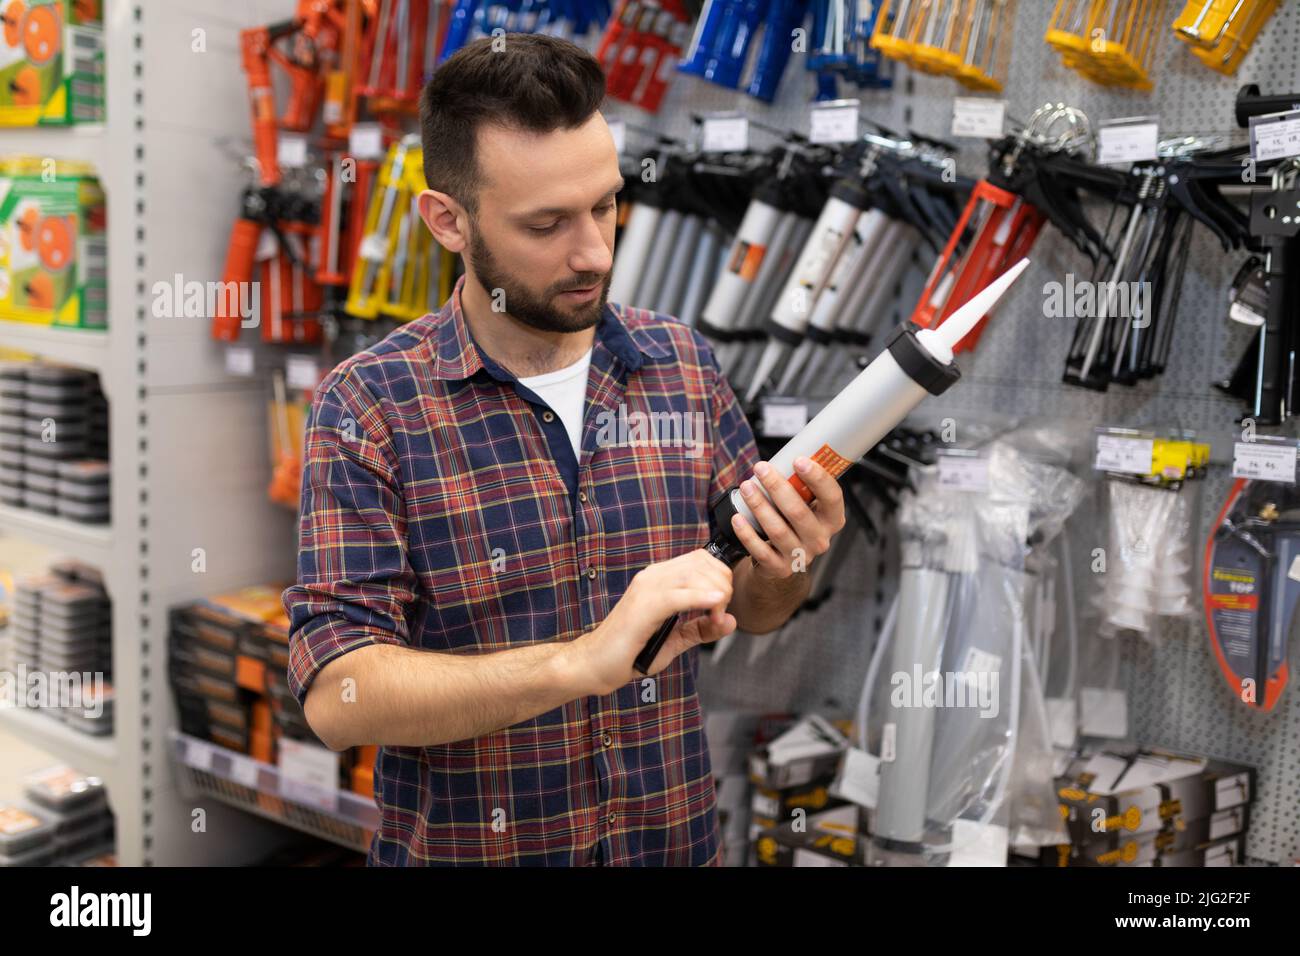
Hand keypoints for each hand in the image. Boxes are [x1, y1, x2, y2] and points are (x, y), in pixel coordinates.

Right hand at [570, 549, 735, 694]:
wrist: (594, 664)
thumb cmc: (630, 652)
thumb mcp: (675, 641)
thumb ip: (701, 629)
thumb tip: (732, 620)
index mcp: (660, 579)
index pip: (702, 560)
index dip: (721, 579)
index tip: (722, 609)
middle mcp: (653, 576)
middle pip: (703, 563)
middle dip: (723, 585)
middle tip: (720, 615)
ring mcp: (646, 588)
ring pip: (694, 575)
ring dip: (715, 594)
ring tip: (716, 617)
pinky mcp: (642, 607)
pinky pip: (677, 595)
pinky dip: (700, 597)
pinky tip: (715, 604)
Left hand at [730, 457, 846, 581]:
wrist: (784, 560)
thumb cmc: (794, 523)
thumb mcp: (806, 504)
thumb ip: (802, 486)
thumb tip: (787, 454)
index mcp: (832, 519)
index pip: (832, 497)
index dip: (817, 478)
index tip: (799, 460)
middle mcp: (820, 539)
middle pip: (799, 511)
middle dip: (777, 487)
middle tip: (761, 468)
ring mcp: (800, 555)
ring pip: (777, 529)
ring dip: (759, 505)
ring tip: (747, 487)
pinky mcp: (780, 568)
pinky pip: (760, 550)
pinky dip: (747, 533)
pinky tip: (738, 517)